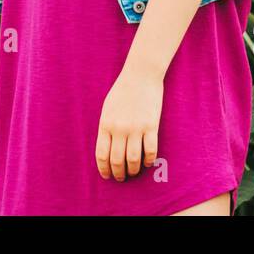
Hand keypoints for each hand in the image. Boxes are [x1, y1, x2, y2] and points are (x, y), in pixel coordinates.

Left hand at [95, 65, 162, 181]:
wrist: (141, 75)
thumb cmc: (122, 91)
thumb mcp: (107, 108)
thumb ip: (106, 128)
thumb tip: (106, 149)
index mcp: (105, 124)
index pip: (102, 155)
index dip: (104, 169)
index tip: (107, 176)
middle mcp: (119, 128)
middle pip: (116, 160)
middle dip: (118, 173)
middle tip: (121, 178)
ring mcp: (135, 128)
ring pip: (133, 159)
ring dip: (132, 170)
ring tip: (133, 173)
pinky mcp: (151, 126)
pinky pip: (150, 151)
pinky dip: (148, 161)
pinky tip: (147, 163)